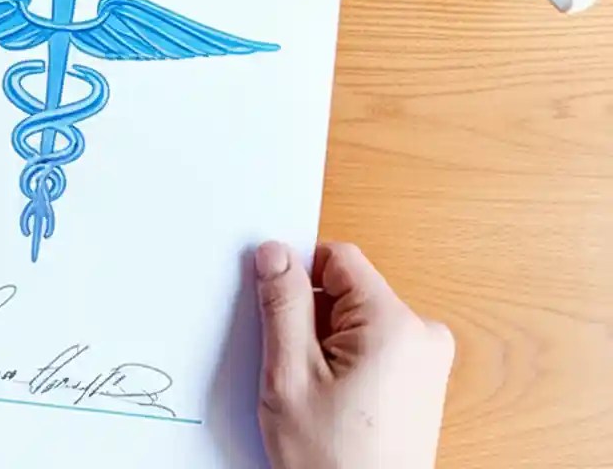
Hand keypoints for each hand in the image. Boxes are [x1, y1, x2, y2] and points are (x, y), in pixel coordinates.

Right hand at [254, 241, 454, 468]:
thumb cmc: (333, 462)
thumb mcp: (289, 376)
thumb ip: (282, 306)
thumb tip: (274, 252)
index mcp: (394, 324)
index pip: (337, 258)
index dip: (297, 274)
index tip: (273, 308)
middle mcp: (422, 333)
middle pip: (347, 289)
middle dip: (310, 317)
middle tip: (292, 367)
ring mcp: (426, 358)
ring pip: (356, 320)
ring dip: (325, 344)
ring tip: (314, 393)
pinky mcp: (421, 379)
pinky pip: (373, 346)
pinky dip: (345, 363)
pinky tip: (332, 401)